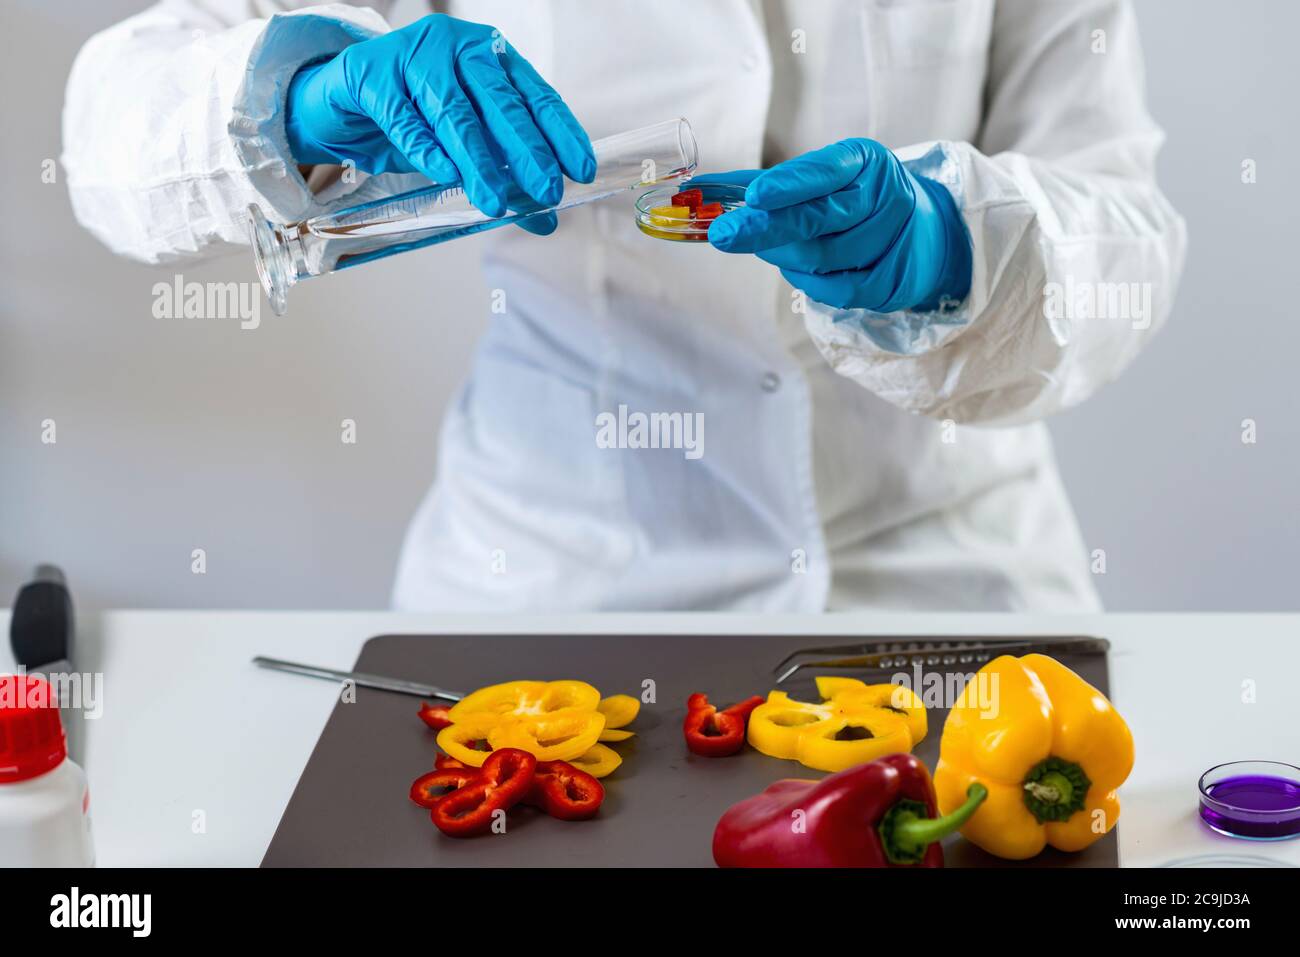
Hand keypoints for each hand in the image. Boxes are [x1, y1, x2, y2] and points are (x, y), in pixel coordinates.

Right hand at [285, 14, 595, 233]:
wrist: (341, 100)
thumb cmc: (414, 118)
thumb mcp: (465, 147)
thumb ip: (505, 177)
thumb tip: (545, 220)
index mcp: (490, 57)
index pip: (536, 95)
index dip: (561, 134)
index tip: (581, 171)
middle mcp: (456, 47)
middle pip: (500, 103)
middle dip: (528, 152)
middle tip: (548, 191)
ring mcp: (412, 55)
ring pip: (454, 113)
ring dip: (478, 162)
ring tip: (495, 202)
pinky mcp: (371, 73)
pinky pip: (403, 117)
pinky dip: (425, 149)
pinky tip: (444, 175)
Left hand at [704, 139, 970, 313]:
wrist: (921, 234)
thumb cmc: (854, 200)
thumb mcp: (822, 179)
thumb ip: (765, 184)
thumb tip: (701, 190)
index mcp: (865, 162)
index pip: (824, 171)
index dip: (788, 185)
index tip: (754, 196)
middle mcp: (884, 197)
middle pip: (818, 218)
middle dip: (765, 228)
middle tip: (723, 235)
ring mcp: (891, 241)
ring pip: (820, 257)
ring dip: (781, 255)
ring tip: (765, 247)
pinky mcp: (890, 282)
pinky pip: (833, 289)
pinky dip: (804, 280)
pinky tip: (794, 267)